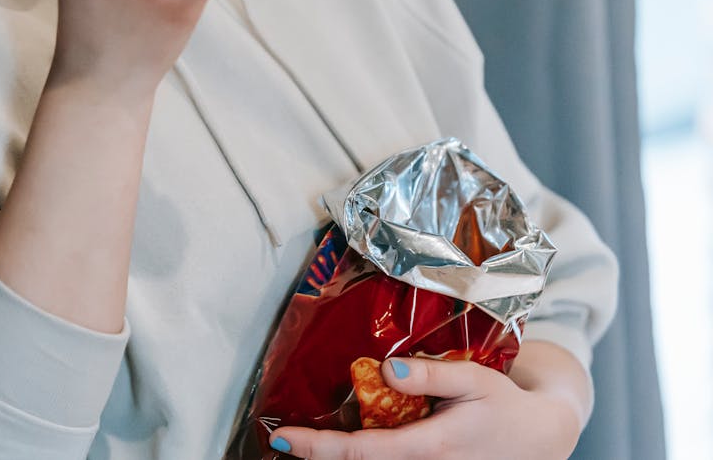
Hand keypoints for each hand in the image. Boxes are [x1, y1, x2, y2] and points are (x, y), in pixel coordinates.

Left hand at [269, 342, 589, 458]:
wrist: (538, 439)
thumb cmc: (504, 405)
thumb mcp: (475, 380)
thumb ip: (433, 374)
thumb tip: (389, 369)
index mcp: (431, 447)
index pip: (363, 451)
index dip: (319, 447)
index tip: (282, 437)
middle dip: (319, 456)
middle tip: (283, 439)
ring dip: (337, 457)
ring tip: (302, 442)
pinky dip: (360, 455)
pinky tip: (339, 443)